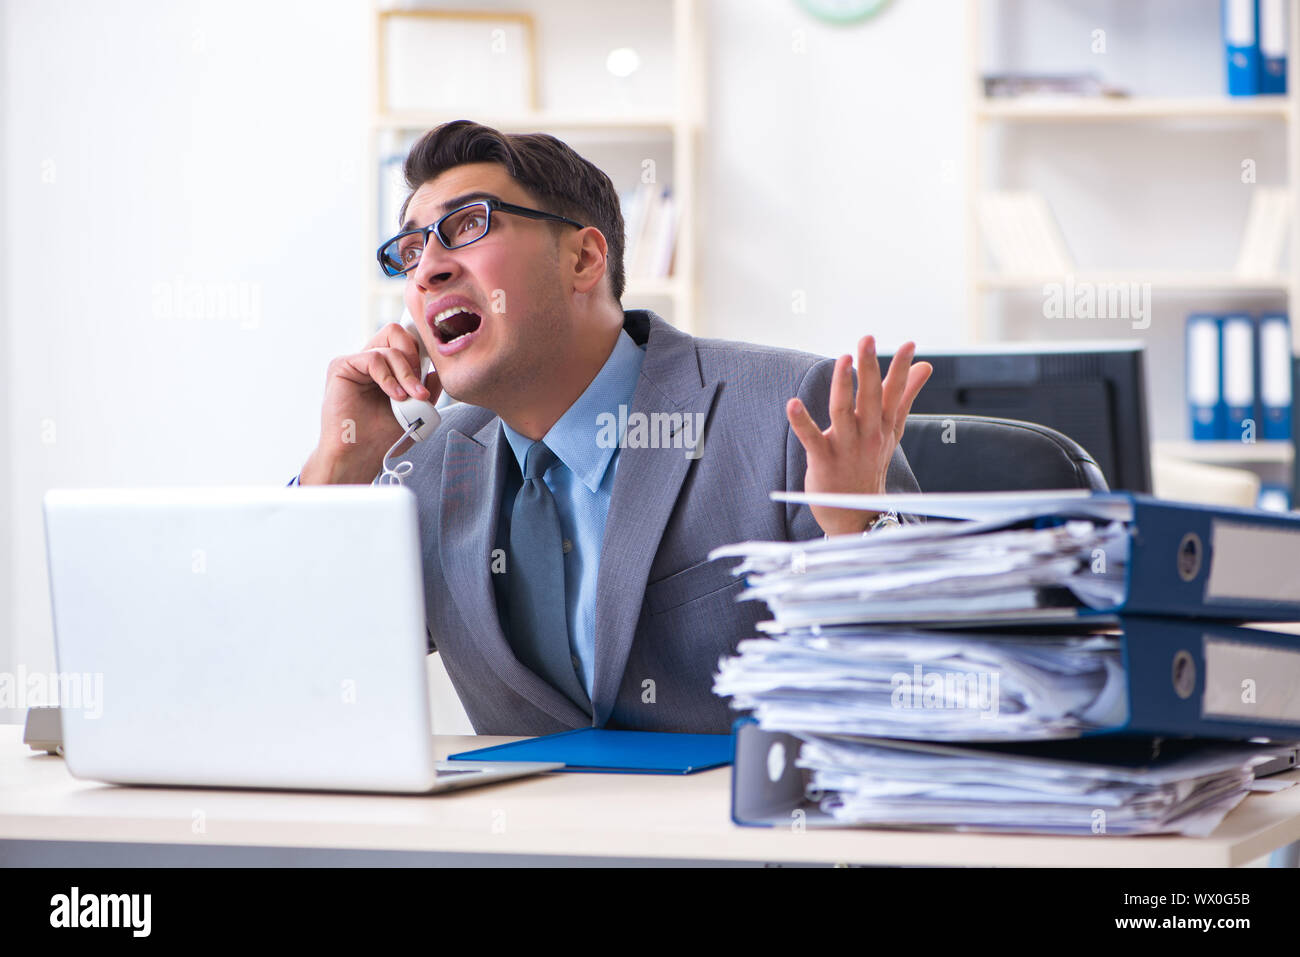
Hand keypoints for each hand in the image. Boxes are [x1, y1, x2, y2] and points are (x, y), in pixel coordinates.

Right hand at [300, 322, 441, 484]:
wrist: (360, 455)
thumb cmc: (383, 437)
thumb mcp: (417, 411)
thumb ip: (428, 388)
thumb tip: (438, 370)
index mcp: (386, 369)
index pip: (406, 343)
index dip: (421, 354)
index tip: (429, 379)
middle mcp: (370, 362)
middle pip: (397, 333)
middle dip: (415, 357)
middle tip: (418, 386)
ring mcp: (356, 363)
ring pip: (390, 347)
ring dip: (407, 374)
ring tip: (411, 397)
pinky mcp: (342, 367)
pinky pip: (373, 358)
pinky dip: (389, 377)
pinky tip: (395, 396)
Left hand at [786, 336, 931, 535]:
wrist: (857, 514)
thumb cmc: (871, 465)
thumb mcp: (891, 430)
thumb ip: (905, 396)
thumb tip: (925, 366)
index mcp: (882, 425)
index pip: (894, 392)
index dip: (902, 368)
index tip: (910, 344)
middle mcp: (867, 434)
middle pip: (869, 397)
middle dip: (869, 367)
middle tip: (867, 339)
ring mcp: (846, 448)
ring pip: (843, 411)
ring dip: (842, 385)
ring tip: (842, 359)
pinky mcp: (823, 461)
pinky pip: (811, 438)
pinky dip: (801, 421)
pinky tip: (792, 404)